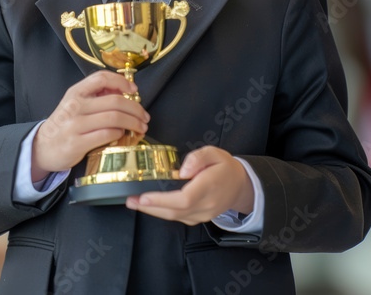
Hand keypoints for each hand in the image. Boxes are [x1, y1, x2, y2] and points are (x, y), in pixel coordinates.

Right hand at [31, 71, 149, 182]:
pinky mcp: (77, 143)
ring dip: (133, 123)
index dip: (122, 82)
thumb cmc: (65, 124)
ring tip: (140, 127)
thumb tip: (123, 91)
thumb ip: (95, 96)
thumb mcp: (75, 104)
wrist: (43, 147)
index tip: (134, 91)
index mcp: (76, 92)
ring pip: (114, 118)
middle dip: (135, 109)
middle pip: (115, 101)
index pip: (101, 78)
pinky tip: (123, 135)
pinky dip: (120, 134)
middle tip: (144, 116)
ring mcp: (75, 125)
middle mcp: (75, 106)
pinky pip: (106, 135)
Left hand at [125, 146, 254, 224]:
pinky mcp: (199, 218)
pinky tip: (150, 206)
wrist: (240, 186)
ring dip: (153, 211)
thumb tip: (183, 171)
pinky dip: (162, 212)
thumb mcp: (215, 152)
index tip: (145, 197)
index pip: (184, 198)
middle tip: (130, 200)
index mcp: (209, 186)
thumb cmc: (225, 167)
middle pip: (175, 211)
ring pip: (174, 216)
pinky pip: (178, 217)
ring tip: (134, 203)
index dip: (162, 200)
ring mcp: (203, 214)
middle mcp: (206, 204)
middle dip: (150, 207)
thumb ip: (198, 157)